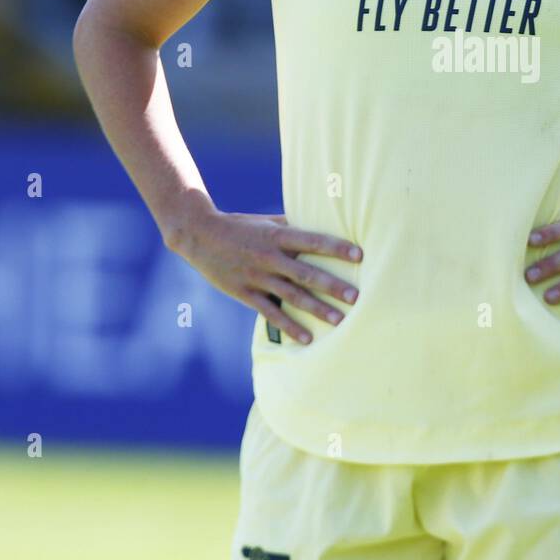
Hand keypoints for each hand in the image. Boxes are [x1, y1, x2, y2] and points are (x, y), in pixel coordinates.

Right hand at [167, 208, 362, 344]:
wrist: (199, 235)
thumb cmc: (240, 226)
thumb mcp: (267, 221)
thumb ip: (293, 226)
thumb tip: (323, 223)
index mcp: (277, 236)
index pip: (313, 240)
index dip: (336, 248)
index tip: (360, 255)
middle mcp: (269, 257)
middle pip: (306, 273)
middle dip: (332, 285)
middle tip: (357, 297)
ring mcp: (256, 277)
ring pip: (291, 296)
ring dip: (317, 309)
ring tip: (339, 320)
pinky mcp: (245, 293)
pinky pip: (270, 313)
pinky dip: (289, 326)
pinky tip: (307, 338)